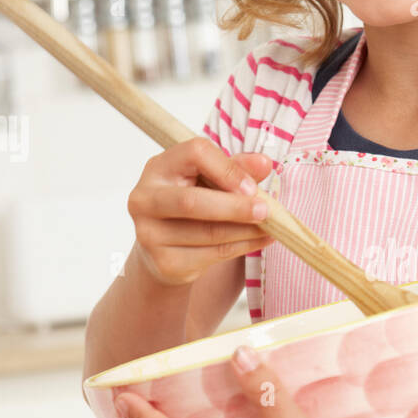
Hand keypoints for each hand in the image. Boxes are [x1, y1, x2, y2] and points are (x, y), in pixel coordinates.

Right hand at [128, 138, 276, 287]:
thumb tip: (264, 163)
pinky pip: (212, 254)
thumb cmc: (192, 203)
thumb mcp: (211, 179)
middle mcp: (145, 199)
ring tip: (272, 227)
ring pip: (208, 232)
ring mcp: (149, 234)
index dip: (227, 169)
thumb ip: (236, 168)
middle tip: (266, 211)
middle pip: (192, 202)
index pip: (194, 154)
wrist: (164, 249)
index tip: (252, 186)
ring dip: (247, 230)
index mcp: (157, 168)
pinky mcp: (164, 262)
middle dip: (235, 207)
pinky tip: (260, 240)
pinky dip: (243, 247)